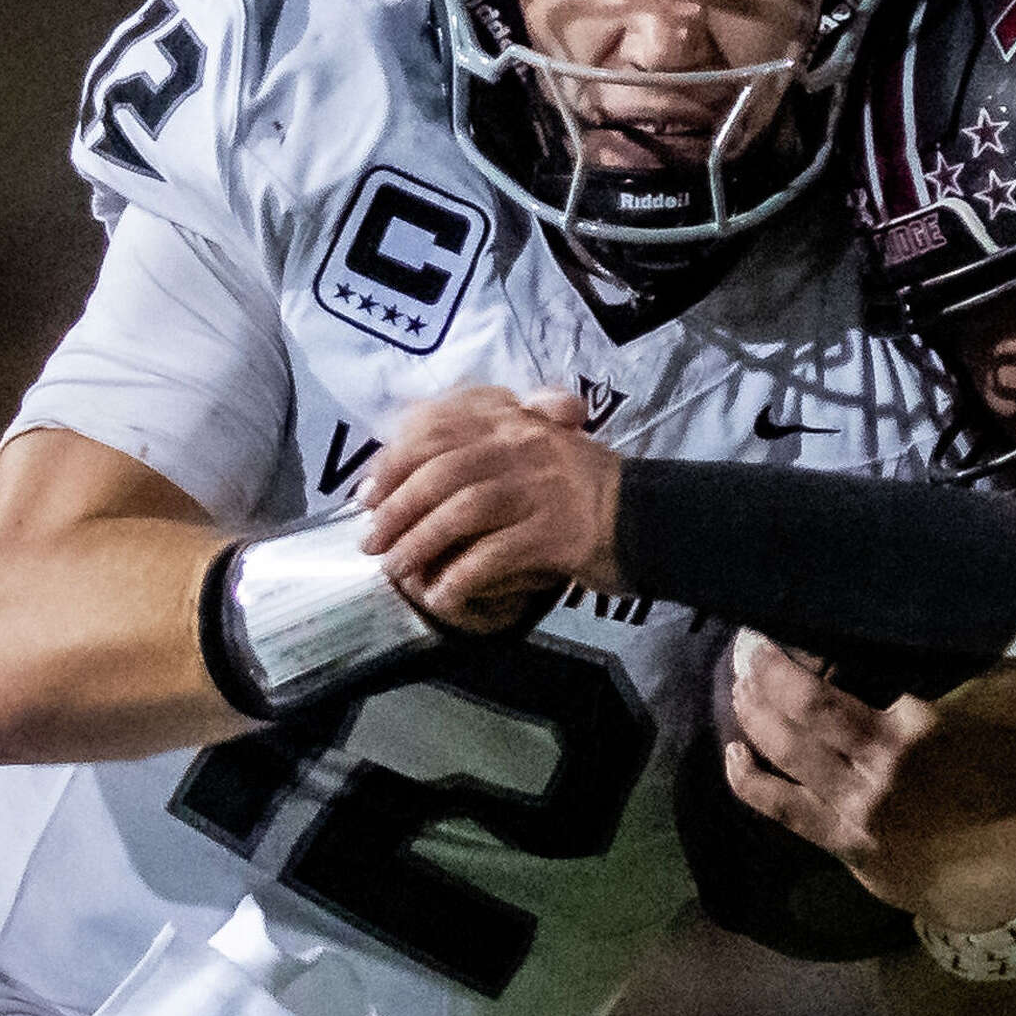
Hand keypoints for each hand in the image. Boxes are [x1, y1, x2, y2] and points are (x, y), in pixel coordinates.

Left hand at [359, 387, 622, 630]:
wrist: (649, 520)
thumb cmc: (584, 490)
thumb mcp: (538, 448)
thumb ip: (487, 441)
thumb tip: (413, 450)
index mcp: (515, 420)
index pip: (436, 430)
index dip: (392, 463)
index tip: (366, 496)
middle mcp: (525, 446)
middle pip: (440, 474)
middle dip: (395, 511)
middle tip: (371, 543)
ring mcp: (541, 489)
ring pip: (459, 514)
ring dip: (419, 546)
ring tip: (397, 573)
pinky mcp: (554, 533)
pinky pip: (491, 556)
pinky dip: (459, 578)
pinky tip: (443, 595)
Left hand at [721, 628, 1015, 924]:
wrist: (1008, 881)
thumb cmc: (1012, 793)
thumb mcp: (1009, 727)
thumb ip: (974, 683)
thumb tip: (947, 630)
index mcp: (925, 722)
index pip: (858, 665)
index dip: (815, 638)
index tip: (794, 615)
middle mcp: (886, 759)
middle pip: (807, 703)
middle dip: (768, 667)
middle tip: (749, 643)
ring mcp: (860, 803)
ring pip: (787, 749)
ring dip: (754, 712)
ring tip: (740, 684)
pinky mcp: (844, 841)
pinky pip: (781, 808)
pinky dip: (747, 781)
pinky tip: (731, 754)